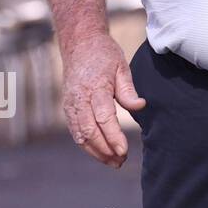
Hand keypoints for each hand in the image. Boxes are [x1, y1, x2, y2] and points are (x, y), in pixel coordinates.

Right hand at [61, 33, 143, 166]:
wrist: (79, 45)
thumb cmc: (104, 55)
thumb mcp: (121, 66)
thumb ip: (128, 90)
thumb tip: (140, 106)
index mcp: (94, 88)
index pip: (104, 118)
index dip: (113, 137)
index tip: (124, 150)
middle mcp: (79, 99)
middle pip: (89, 132)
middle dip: (105, 150)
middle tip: (121, 161)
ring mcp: (70, 105)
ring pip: (80, 135)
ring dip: (96, 152)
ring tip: (113, 162)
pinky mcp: (67, 109)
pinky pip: (75, 131)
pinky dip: (87, 145)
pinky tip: (100, 152)